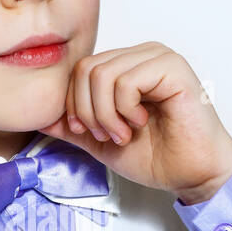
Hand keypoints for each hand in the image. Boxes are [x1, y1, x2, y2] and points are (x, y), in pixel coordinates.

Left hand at [37, 42, 231, 202]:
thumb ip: (72, 126)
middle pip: (86, 69)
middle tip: (108, 135)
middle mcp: (141, 55)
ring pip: (102, 73)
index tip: (88, 133)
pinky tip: (142, 122)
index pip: (78, 70)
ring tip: (125, 132)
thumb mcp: (101, 141)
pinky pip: (127, 80)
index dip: (73, 105)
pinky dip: (125, 109)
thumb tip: (40, 117)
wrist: (191, 174)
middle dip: (87, 111)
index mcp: (125, 66)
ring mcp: (158, 58)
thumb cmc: (157, 156)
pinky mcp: (173, 68)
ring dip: (106, 114)